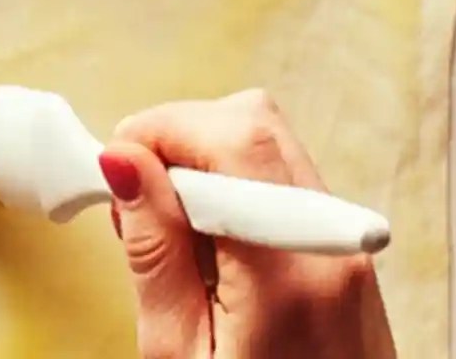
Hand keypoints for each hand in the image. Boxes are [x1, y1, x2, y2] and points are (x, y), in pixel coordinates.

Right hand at [100, 89, 395, 358]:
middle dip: (179, 138)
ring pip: (268, 141)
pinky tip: (205, 246)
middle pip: (253, 120)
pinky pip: (282, 180)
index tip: (111, 166)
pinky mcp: (342, 250)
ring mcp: (344, 242)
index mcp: (289, 270)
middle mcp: (330, 240)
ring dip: (204, 162)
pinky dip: (232, 188)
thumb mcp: (180, 354)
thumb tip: (124, 162)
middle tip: (135, 203)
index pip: (232, 136)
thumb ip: (156, 251)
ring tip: (168, 234)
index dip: (160, 129)